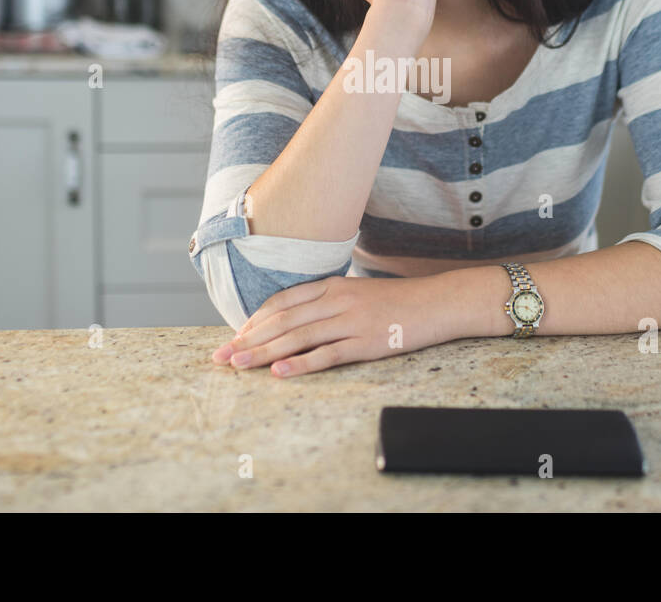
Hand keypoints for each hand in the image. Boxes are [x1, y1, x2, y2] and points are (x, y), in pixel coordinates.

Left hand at [210, 276, 444, 376]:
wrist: (438, 303)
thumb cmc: (398, 301)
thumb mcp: (358, 293)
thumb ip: (328, 302)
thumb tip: (297, 319)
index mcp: (332, 286)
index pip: (282, 302)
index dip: (254, 320)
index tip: (234, 337)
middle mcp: (336, 301)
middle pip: (283, 321)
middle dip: (248, 339)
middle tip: (222, 356)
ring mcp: (351, 321)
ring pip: (298, 337)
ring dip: (263, 352)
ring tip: (238, 365)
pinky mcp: (367, 343)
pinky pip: (327, 354)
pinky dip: (301, 364)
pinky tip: (279, 372)